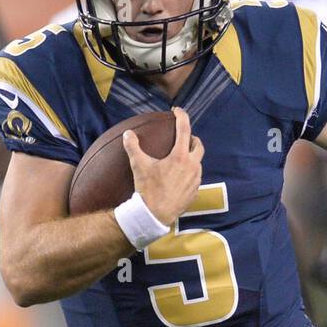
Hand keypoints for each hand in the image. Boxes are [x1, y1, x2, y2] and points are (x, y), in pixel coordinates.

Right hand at [122, 107, 203, 226]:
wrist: (155, 215)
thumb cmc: (148, 189)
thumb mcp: (139, 165)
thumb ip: (133, 147)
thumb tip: (128, 134)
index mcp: (180, 156)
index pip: (184, 129)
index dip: (181, 116)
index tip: (177, 111)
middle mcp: (192, 166)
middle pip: (198, 146)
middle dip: (192, 139)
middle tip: (185, 137)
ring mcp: (195, 180)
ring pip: (198, 163)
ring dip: (191, 157)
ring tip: (181, 158)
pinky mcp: (195, 192)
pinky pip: (196, 178)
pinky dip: (190, 172)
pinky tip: (181, 176)